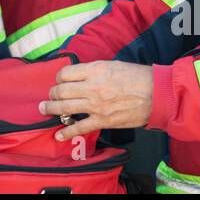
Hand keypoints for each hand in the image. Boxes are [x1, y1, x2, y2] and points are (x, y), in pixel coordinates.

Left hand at [39, 60, 153, 140]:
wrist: (156, 94)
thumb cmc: (136, 77)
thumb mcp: (112, 64)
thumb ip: (93, 70)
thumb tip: (79, 75)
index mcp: (94, 70)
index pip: (65, 73)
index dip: (59, 78)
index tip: (60, 81)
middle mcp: (92, 87)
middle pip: (61, 91)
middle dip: (52, 94)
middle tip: (49, 96)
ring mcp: (96, 106)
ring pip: (65, 108)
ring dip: (51, 109)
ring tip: (43, 109)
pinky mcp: (103, 121)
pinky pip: (80, 128)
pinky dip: (66, 132)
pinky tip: (58, 135)